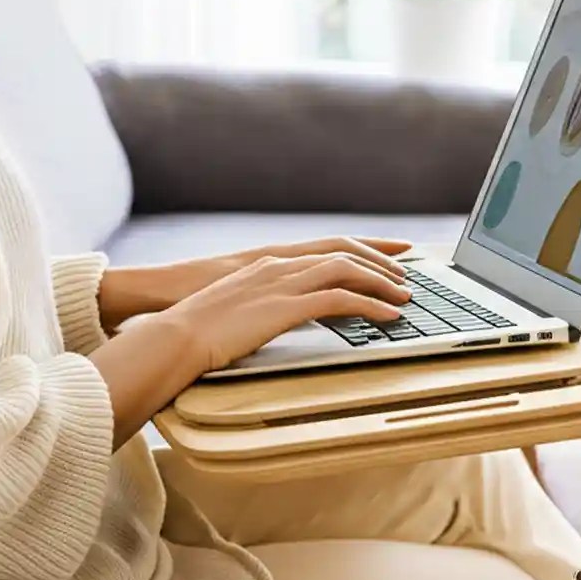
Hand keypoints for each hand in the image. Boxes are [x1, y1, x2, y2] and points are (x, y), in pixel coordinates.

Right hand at [98, 236, 412, 328]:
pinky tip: (387, 316)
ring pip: (347, 271)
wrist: (173, 334)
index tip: (388, 251)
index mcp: (268, 262)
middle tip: (406, 273)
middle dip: (380, 260)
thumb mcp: (234, 306)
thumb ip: (260, 302)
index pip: (326, 246)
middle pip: (343, 252)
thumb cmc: (195, 327)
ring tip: (405, 296)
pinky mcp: (285, 307)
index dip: (361, 247)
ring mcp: (282, 283)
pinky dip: (369, 306)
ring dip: (381, 282)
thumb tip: (275, 314)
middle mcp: (280, 265)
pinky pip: (340, 301)